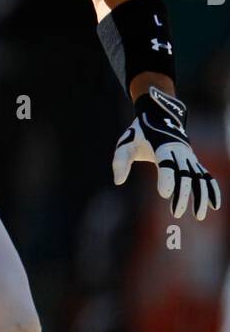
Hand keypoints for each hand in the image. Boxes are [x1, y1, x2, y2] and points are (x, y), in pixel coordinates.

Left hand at [112, 85, 220, 219]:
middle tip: (176, 214)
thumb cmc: (139, 133)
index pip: (167, 164)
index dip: (167, 178)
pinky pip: (206, 175)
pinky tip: (214, 206)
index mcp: (162, 146)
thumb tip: (118, 182)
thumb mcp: (125, 143)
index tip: (164, 194)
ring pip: (199, 177)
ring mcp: (189, 156)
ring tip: (199, 216)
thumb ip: (120, 161)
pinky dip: (211, 189)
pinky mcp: (193, 161)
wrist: (159, 115)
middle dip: (182, 194)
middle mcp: (179, 151)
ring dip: (201, 196)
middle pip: (185, 175)